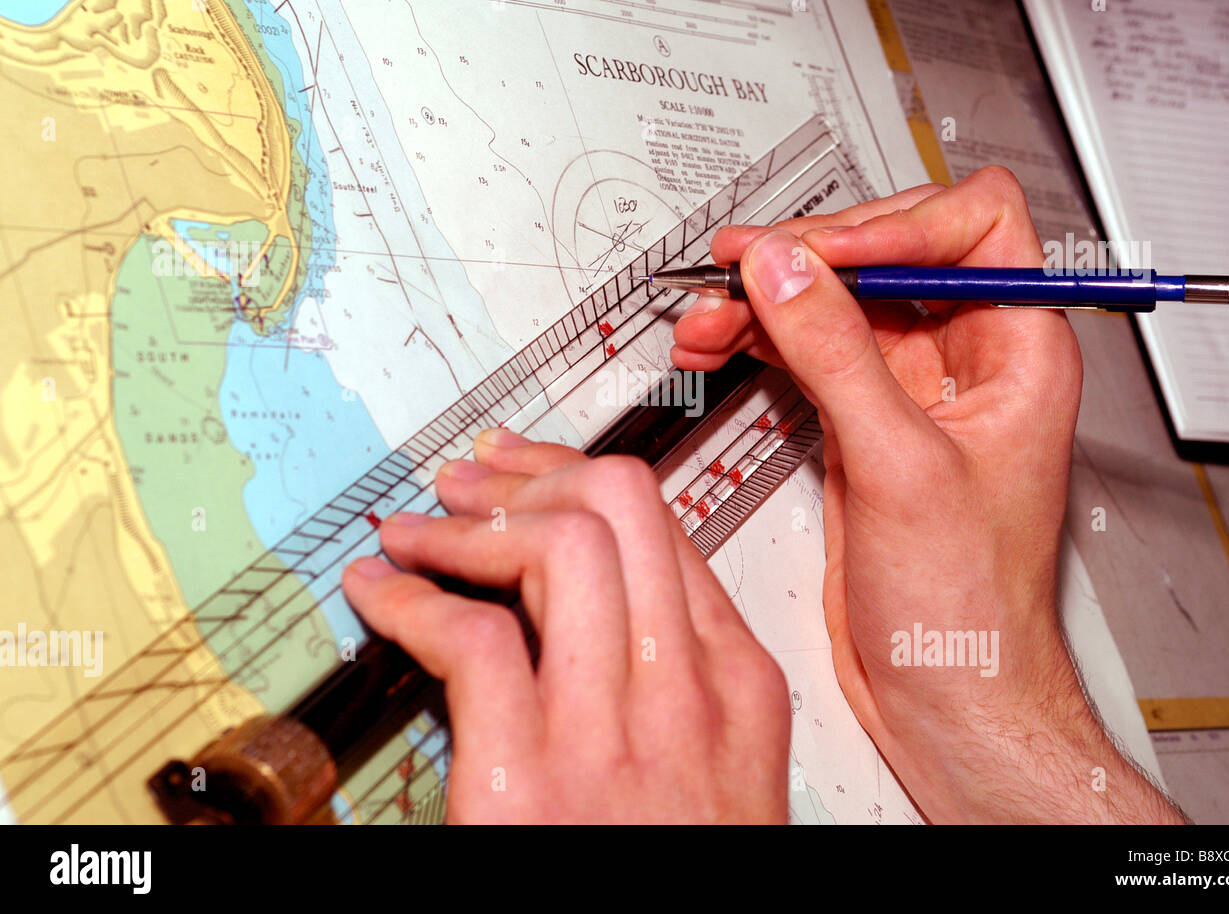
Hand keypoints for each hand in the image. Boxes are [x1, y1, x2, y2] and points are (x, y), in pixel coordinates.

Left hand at [342, 431, 790, 822]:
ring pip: (558, 550)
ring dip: (468, 522)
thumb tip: (602, 592)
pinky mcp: (529, 785)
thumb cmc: (680, 863)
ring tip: (417, 529)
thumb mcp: (721, 769)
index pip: (665, 529)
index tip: (530, 473)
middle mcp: (687, 694)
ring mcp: (613, 737)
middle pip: (622, 509)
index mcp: (738, 688)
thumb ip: (675, 675)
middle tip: (469, 480)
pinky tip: (382, 594)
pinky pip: (472, 640)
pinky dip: (412, 598)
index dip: (582, 479)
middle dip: (529, 476)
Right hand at [672, 166, 1183, 822]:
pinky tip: (718, 344)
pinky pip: (808, 351)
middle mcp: (969, 357)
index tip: (818, 251)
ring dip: (768, 298)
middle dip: (809, 257)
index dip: (894, 223)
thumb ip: (838, 357)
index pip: (970, 227)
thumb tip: (788, 270)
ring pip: (837, 302)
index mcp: (1019, 352)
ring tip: (708, 313)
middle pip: (889, 254)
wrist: (944, 687)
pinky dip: (760, 341)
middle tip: (742, 267)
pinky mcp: (863, 419)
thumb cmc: (969, 606)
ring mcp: (911, 387)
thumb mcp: (901, 467)